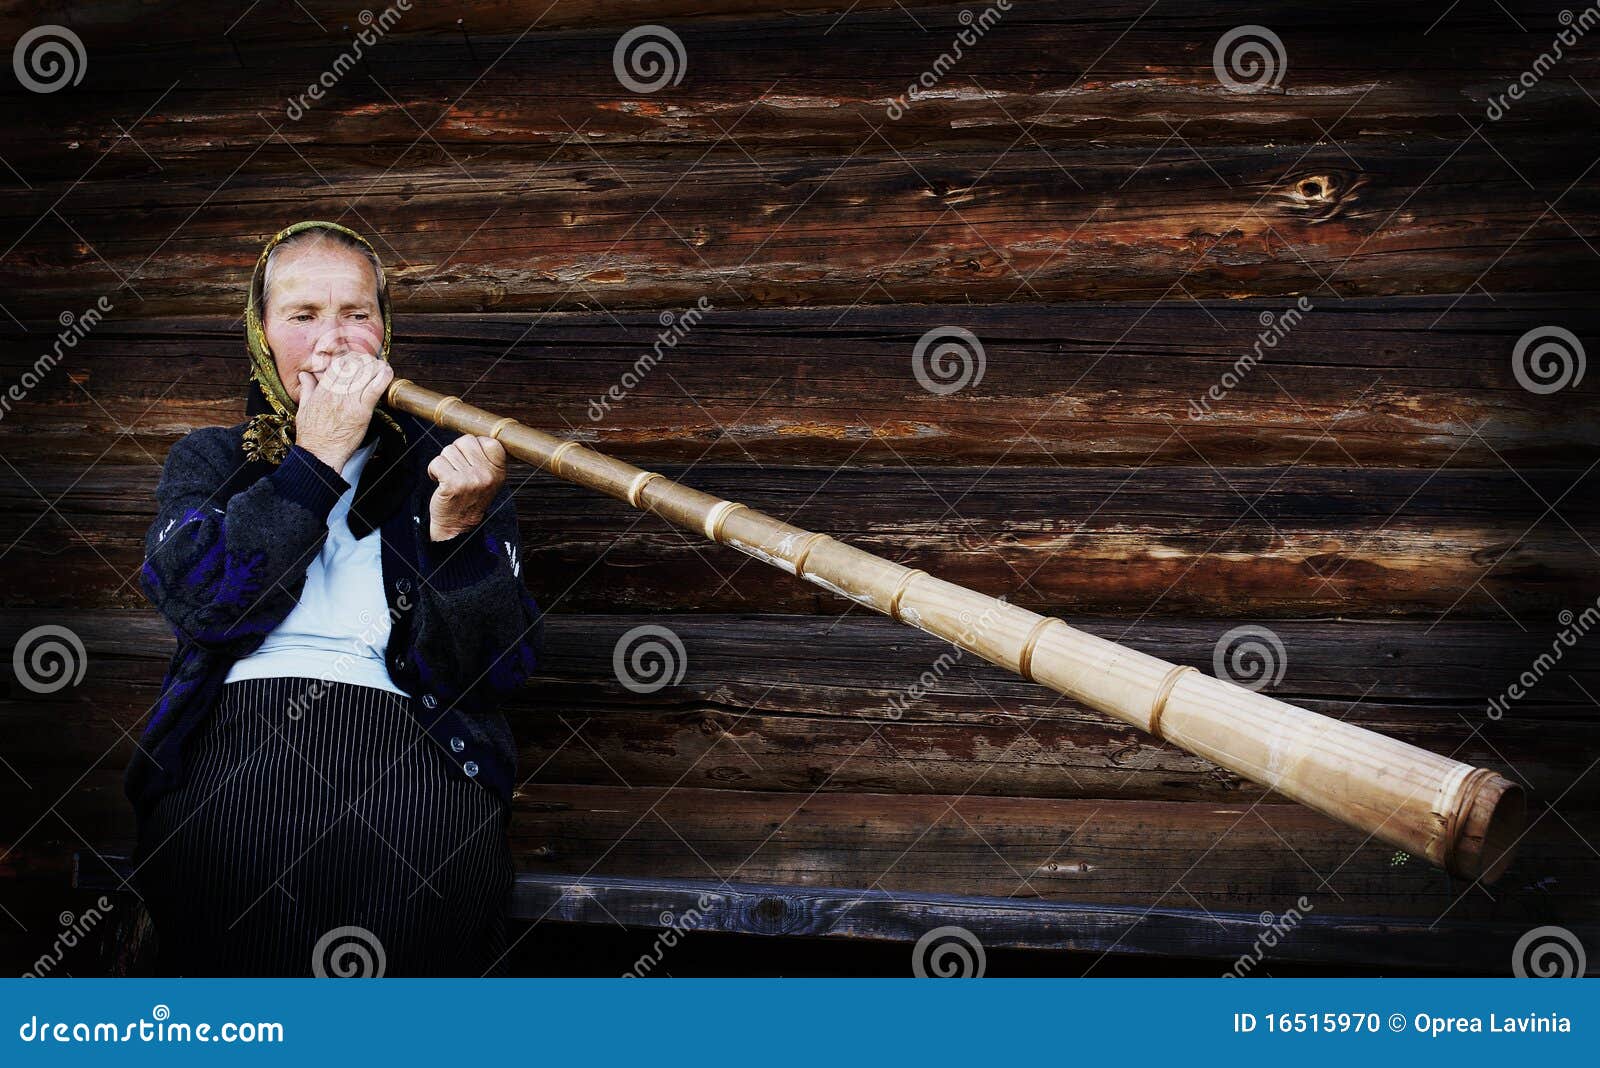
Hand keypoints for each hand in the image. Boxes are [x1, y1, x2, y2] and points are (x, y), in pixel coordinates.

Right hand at [294, 352, 392, 473]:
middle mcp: (336, 392)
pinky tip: (387, 372)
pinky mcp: (362, 412)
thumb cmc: (312, 435)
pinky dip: (383, 378)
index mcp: (322, 390)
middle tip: (372, 363)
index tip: (358, 359)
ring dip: (376, 366)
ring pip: (365, 373)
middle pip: (354, 365)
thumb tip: (304, 375)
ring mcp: (349, 402)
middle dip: (365, 360)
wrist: (319, 454)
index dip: (351, 357)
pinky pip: (374, 389)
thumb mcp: (303, 408)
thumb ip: (306, 388)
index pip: (339, 363)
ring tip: (382, 367)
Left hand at [427, 434, 506, 541]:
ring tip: (449, 476)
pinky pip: (437, 461)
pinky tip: (438, 480)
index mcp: (499, 471)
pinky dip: (433, 470)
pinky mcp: (453, 484)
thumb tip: (473, 435)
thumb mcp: (488, 479)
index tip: (470, 459)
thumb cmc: (469, 498)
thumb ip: (486, 458)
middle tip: (456, 468)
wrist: (457, 526)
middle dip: (456, 452)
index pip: (489, 441)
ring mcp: (471, 479)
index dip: (474, 446)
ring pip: (449, 450)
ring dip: (444, 462)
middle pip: (465, 441)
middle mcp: (487, 475)